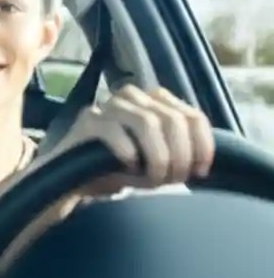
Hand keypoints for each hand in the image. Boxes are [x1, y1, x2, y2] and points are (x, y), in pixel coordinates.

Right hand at [44, 85, 213, 196]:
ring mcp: (108, 106)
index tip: (200, 173)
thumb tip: (201, 161)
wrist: (75, 179)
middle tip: (173, 180)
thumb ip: (179, 151)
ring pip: (147, 123)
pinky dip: (128, 153)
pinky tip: (129, 168)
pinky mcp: (87, 121)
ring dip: (158, 157)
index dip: (202, 146)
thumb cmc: (119, 168)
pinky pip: (114, 132)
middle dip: (179, 156)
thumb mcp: (157, 159)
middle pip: (173, 120)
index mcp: (155, 100)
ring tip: (154, 180)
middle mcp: (133, 96)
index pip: (192, 116)